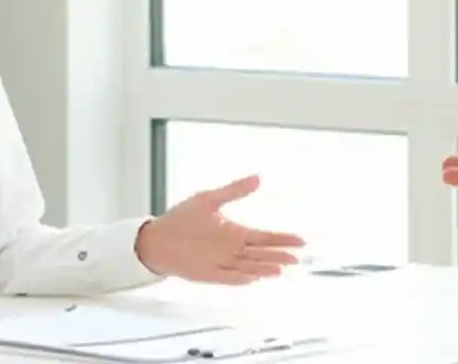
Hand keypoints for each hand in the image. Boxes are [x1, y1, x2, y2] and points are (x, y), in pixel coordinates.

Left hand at [135, 175, 305, 284]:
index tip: (300, 241)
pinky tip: (252, 278)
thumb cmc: (182, 218)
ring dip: (263, 268)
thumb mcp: (209, 199)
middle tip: (296, 258)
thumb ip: (234, 191)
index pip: (265, 237)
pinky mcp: (209, 274)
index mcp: (235, 233)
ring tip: (279, 270)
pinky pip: (228, 278)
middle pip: (261, 254)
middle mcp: (232, 249)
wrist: (157, 238)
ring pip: (249, 267)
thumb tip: (257, 178)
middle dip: (278, 256)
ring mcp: (222, 263)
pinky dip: (240, 278)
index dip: (282, 239)